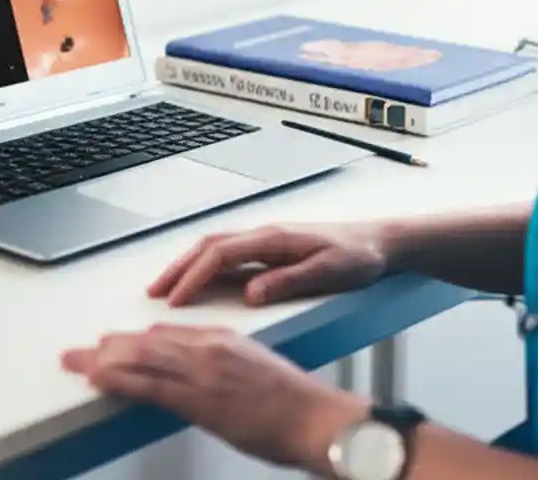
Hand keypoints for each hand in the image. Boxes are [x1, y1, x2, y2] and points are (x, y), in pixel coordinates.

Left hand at [62, 325, 368, 475]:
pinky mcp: (200, 399)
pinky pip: (149, 385)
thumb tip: (204, 381)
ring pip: (140, 359)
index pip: (167, 334)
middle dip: (108, 347)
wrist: (317, 419)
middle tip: (80, 351)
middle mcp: (208, 348)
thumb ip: (226, 369)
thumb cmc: (296, 405)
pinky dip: (119, 380)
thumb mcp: (257, 372)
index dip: (134, 340)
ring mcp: (202, 372)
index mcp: (224, 339)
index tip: (112, 343)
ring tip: (76, 362)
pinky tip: (99, 379)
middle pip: (146, 343)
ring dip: (102, 361)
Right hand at [148, 222, 391, 306]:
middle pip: (208, 246)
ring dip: (188, 266)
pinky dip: (205, 268)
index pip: (221, 255)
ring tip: (166, 289)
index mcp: (274, 238)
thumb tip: (250, 293)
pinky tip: (199, 284)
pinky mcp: (271, 250)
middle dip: (178, 268)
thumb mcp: (329, 272)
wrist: (382, 243)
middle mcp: (265, 235)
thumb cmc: (360, 256)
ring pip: (215, 249)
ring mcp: (266, 241)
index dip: (195, 277)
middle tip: (155, 293)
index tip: (176, 300)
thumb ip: (289, 281)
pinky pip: (228, 256)